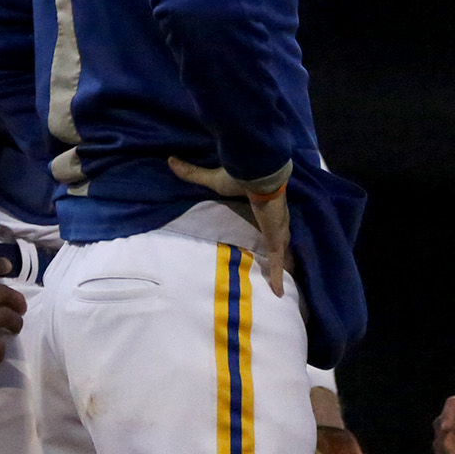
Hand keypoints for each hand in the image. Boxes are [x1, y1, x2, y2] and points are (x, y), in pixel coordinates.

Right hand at [168, 157, 291, 296]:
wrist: (261, 174)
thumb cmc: (241, 176)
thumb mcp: (213, 179)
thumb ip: (193, 173)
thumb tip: (171, 160)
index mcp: (266, 207)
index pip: (271, 221)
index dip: (270, 229)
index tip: (268, 234)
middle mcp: (276, 221)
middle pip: (281, 239)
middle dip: (281, 251)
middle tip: (283, 264)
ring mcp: (278, 231)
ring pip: (283, 253)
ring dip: (283, 267)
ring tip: (281, 282)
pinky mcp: (275, 239)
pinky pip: (276, 263)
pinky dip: (276, 277)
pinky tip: (277, 293)